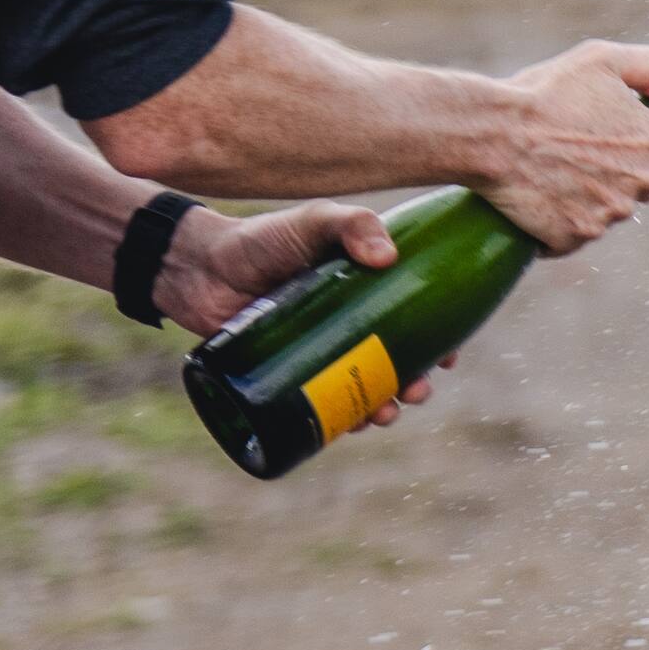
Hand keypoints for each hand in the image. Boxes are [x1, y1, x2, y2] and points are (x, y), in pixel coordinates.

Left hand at [150, 204, 471, 421]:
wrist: (197, 268)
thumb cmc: (259, 240)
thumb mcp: (313, 222)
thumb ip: (351, 224)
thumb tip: (388, 257)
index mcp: (366, 290)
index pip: (416, 318)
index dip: (441, 339)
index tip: (451, 355)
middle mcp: (349, 324)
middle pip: (398, 362)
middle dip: (416, 383)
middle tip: (417, 392)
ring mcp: (318, 353)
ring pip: (364, 389)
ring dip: (385, 408)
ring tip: (385, 415)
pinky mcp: (286, 378)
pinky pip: (322, 407)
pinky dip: (342, 421)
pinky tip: (352, 427)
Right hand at [480, 42, 648, 253]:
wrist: (494, 133)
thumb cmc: (545, 94)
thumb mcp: (604, 58)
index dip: (617, 137)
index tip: (587, 129)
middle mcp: (644, 184)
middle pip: (630, 183)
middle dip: (605, 171)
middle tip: (565, 150)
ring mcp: (610, 215)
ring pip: (601, 209)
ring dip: (580, 197)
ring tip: (547, 170)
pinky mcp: (576, 237)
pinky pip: (570, 234)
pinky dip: (554, 222)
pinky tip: (536, 197)